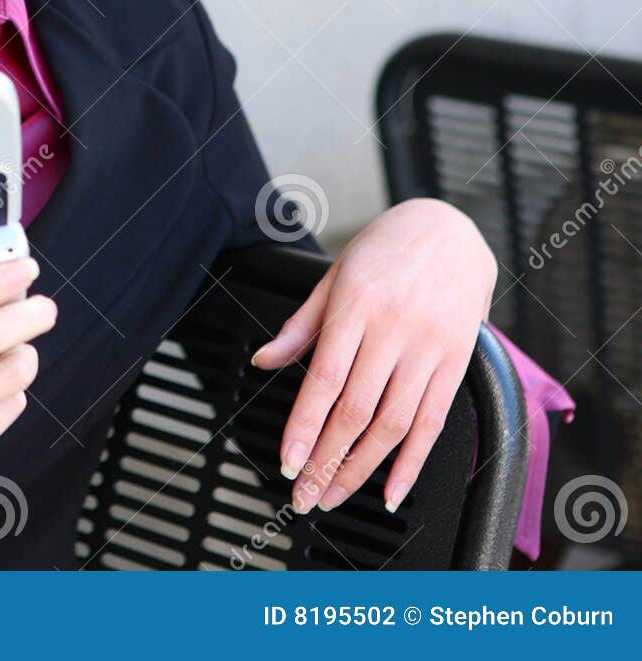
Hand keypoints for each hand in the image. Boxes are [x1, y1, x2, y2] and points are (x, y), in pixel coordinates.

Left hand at [250, 198, 495, 513]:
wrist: (451, 226)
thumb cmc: (385, 248)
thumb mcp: (333, 275)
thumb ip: (300, 326)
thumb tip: (263, 362)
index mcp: (356, 306)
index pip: (324, 380)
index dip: (305, 427)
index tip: (288, 461)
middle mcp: (395, 330)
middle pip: (357, 411)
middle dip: (326, 460)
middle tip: (303, 494)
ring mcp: (430, 348)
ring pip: (394, 424)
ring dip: (362, 469)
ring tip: (333, 495)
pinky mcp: (458, 361)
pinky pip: (434, 420)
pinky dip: (412, 462)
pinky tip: (391, 489)